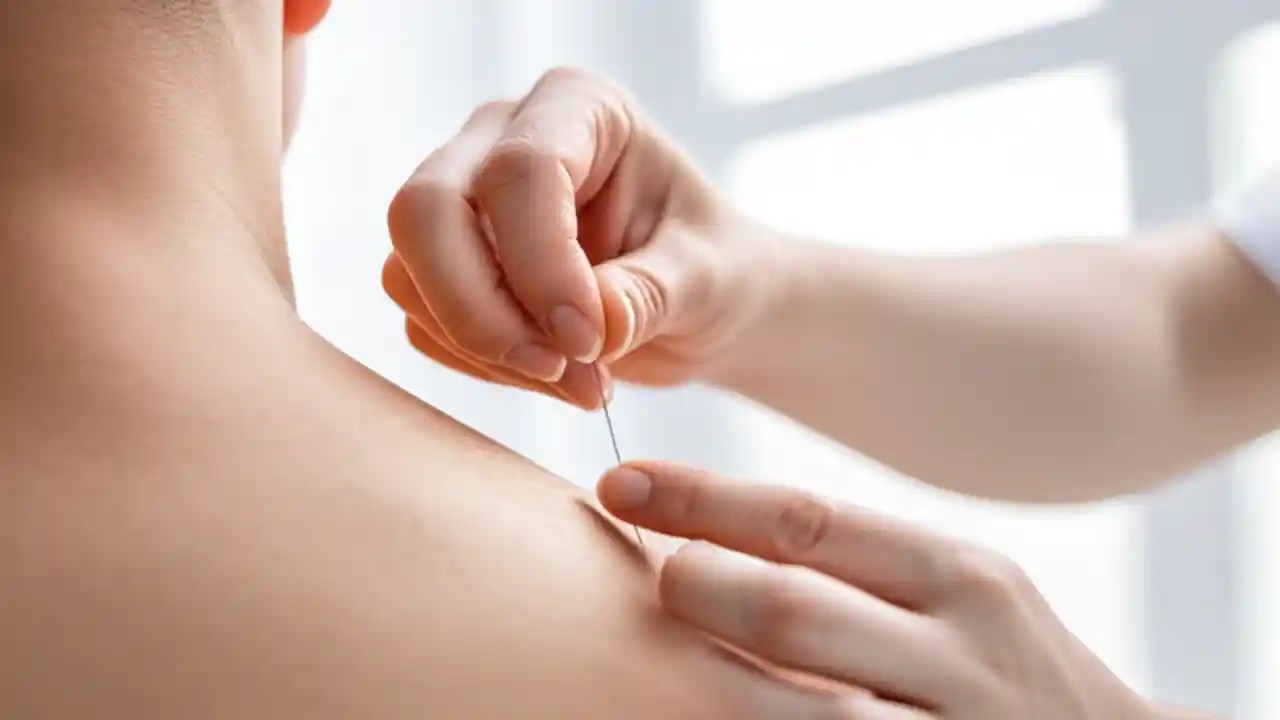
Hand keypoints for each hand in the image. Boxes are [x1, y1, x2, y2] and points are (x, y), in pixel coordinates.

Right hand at [381, 67, 781, 407]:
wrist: (702, 308)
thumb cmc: (716, 270)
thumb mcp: (709, 278)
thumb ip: (651, 294)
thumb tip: (589, 325)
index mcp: (578, 108)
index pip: (517, 171)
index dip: (541, 265)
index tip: (591, 339)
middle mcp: (501, 138)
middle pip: (425, 211)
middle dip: (480, 311)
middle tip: (560, 371)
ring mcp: (463, 201)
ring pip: (409, 275)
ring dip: (488, 350)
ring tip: (584, 384)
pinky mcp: (444, 266)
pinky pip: (423, 323)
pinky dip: (482, 367)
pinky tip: (555, 378)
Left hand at [596, 462, 1166, 719]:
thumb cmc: (1000, 667)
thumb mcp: (957, 597)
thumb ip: (855, 568)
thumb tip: (703, 538)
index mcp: (960, 577)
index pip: (806, 520)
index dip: (700, 500)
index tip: (621, 481)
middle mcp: (960, 655)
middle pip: (786, 610)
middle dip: (693, 587)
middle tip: (649, 580)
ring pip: (787, 709)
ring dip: (702, 678)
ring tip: (654, 656)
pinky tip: (697, 714)